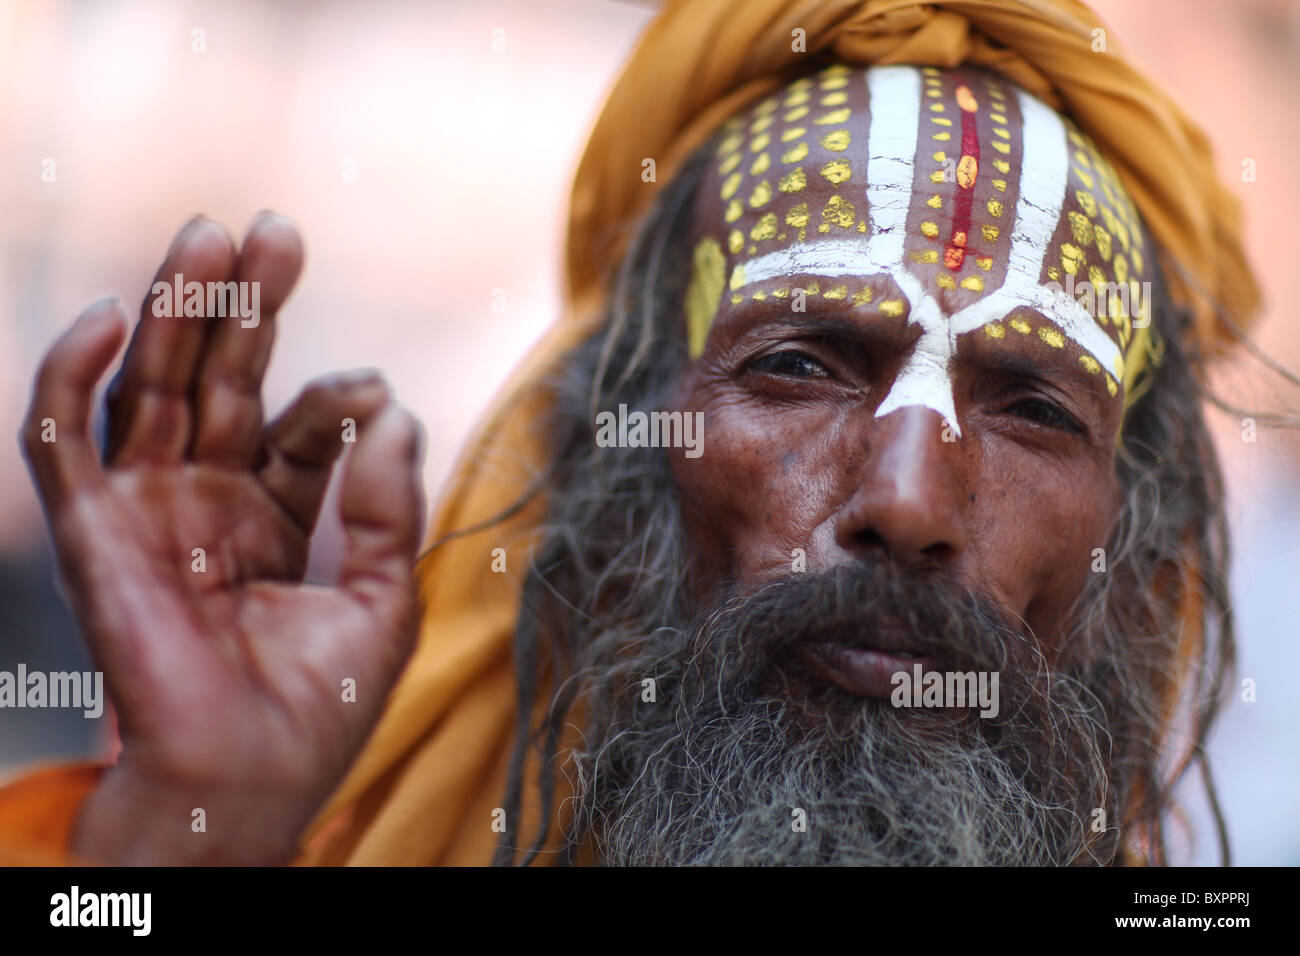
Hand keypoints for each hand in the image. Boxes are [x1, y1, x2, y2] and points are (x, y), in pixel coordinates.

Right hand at [20, 213, 425, 863]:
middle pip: (220, 378)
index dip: (336, 396)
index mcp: (275, 513)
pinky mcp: (94, 528)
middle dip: (246, 305)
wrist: (250, 782)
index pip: (301, 424)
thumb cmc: (316, 708)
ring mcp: (148, 507)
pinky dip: (73, 371)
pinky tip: (110, 313)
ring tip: (209, 238)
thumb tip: (393, 407)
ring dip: (171, 309)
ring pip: (148, 385)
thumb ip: (387, 502)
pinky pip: (63, 435)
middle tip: (278, 230)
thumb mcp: (381, 598)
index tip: (371, 391)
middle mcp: (208, 498)